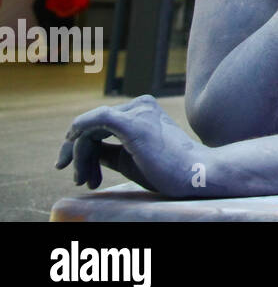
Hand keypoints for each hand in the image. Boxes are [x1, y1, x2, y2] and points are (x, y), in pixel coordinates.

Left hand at [56, 96, 227, 198]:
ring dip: (80, 157)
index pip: (99, 125)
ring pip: (89, 129)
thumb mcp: (128, 158)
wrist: (195, 173)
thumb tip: (82, 152)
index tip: (79, 175)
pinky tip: (73, 157)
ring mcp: (138, 112)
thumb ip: (107, 151)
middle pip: (91, 126)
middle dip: (77, 154)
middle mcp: (140, 105)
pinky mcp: (133, 124)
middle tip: (77, 180)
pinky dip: (79, 136)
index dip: (81, 149)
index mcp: (142, 110)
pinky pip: (96, 121)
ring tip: (84, 181)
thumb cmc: (165, 170)